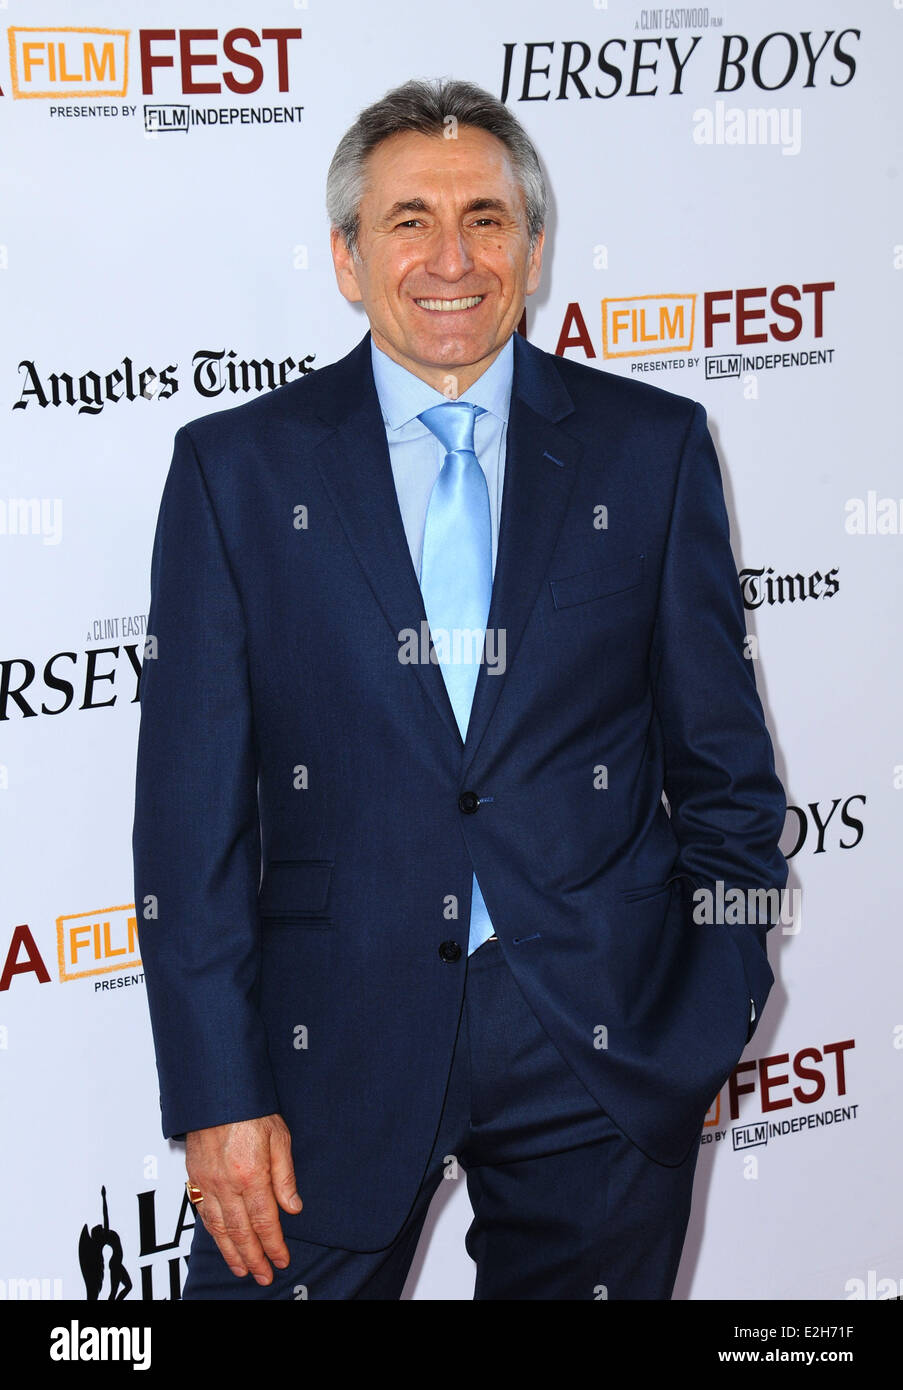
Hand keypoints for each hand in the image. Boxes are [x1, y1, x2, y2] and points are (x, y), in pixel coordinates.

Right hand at [186, 1113, 301, 1283]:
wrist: (218, 1092)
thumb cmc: (251, 1110)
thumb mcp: (280, 1137)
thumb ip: (285, 1176)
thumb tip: (293, 1208)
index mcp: (251, 1174)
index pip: (265, 1221)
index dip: (274, 1245)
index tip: (282, 1260)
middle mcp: (226, 1183)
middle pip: (241, 1232)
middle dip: (254, 1258)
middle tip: (263, 1276)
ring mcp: (208, 1182)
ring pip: (219, 1228)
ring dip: (231, 1252)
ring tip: (242, 1269)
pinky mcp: (195, 1177)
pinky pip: (203, 1213)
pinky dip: (213, 1233)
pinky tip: (221, 1242)